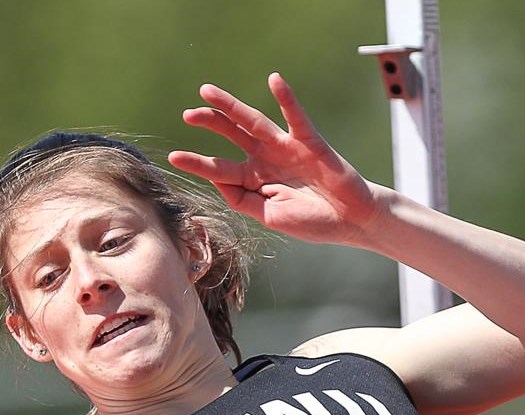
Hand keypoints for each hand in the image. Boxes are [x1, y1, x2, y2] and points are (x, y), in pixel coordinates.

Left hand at [170, 74, 383, 246]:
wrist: (351, 221)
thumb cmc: (313, 223)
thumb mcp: (270, 218)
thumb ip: (243, 200)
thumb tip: (216, 179)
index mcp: (254, 181)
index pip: (219, 169)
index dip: (198, 163)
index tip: (174, 157)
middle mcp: (265, 159)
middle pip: (232, 136)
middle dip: (210, 123)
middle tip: (188, 115)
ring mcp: (285, 148)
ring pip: (254, 122)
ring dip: (232, 106)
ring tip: (208, 92)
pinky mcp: (308, 141)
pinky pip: (295, 117)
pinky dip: (286, 99)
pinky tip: (274, 81)